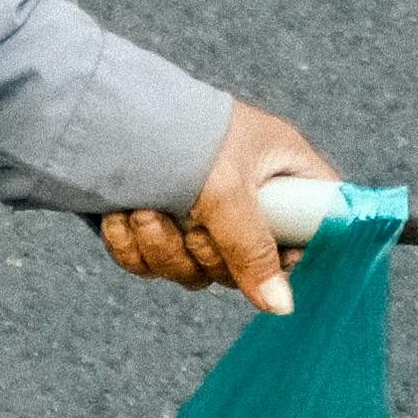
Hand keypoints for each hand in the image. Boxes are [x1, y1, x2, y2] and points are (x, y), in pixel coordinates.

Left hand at [94, 104, 342, 319]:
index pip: (316, 227)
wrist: (101, 111)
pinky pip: (152, 264)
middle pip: (243, 266)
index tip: (271, 261)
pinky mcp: (158, 224)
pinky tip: (119, 217)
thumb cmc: (182, 134)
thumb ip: (254, 250)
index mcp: (281, 173)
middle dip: (207, 254)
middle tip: (190, 226)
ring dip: (163, 250)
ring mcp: (200, 214)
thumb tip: (281, 306)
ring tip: (142, 213)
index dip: (296, 256)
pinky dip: (132, 247)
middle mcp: (245, 197)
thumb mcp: (228, 190)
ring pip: (192, 271)